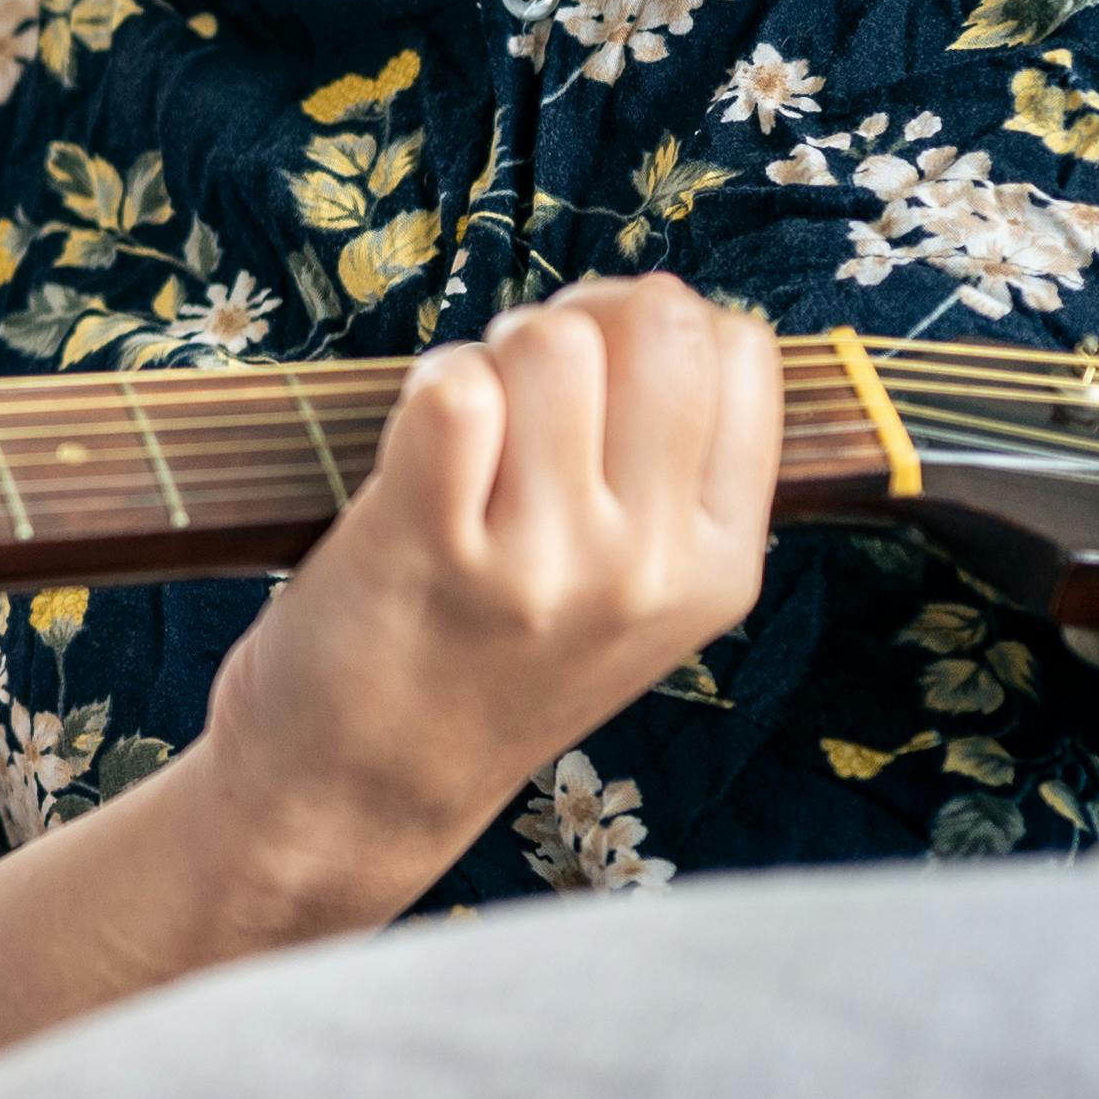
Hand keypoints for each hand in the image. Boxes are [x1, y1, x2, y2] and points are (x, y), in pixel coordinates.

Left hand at [182, 278, 780, 921]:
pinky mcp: (431, 547)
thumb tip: (662, 306)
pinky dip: (424, 388)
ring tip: (462, 430)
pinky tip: (415, 446)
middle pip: (654, 323)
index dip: (652, 325)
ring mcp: (544, 561)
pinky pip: (454, 389)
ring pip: (548, 340)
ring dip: (489, 355)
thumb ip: (672, 471)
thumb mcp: (636, 596)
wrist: (359, 791)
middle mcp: (649, 566)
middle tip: (520, 388)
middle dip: (575, 319)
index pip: (740, 350)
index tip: (598, 374)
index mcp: (720, 564)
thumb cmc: (487, 663)